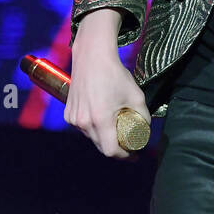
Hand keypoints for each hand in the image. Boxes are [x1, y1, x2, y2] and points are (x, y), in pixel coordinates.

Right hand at [65, 10, 151, 158]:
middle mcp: (84, 122)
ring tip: (115, 127)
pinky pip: (83, 127)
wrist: (92, 57)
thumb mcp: (136, 96)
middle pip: (101, 146)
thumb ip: (143, 116)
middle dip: (116, 147)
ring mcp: (73, 118)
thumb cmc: (115, 75)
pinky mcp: (68, 113)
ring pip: (91, 137)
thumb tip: (144, 130)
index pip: (111, 151)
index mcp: (100, 119)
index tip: (134, 154)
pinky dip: (93, 127)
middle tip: (128, 142)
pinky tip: (101, 117)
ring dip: (104, 137)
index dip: (124, 155)